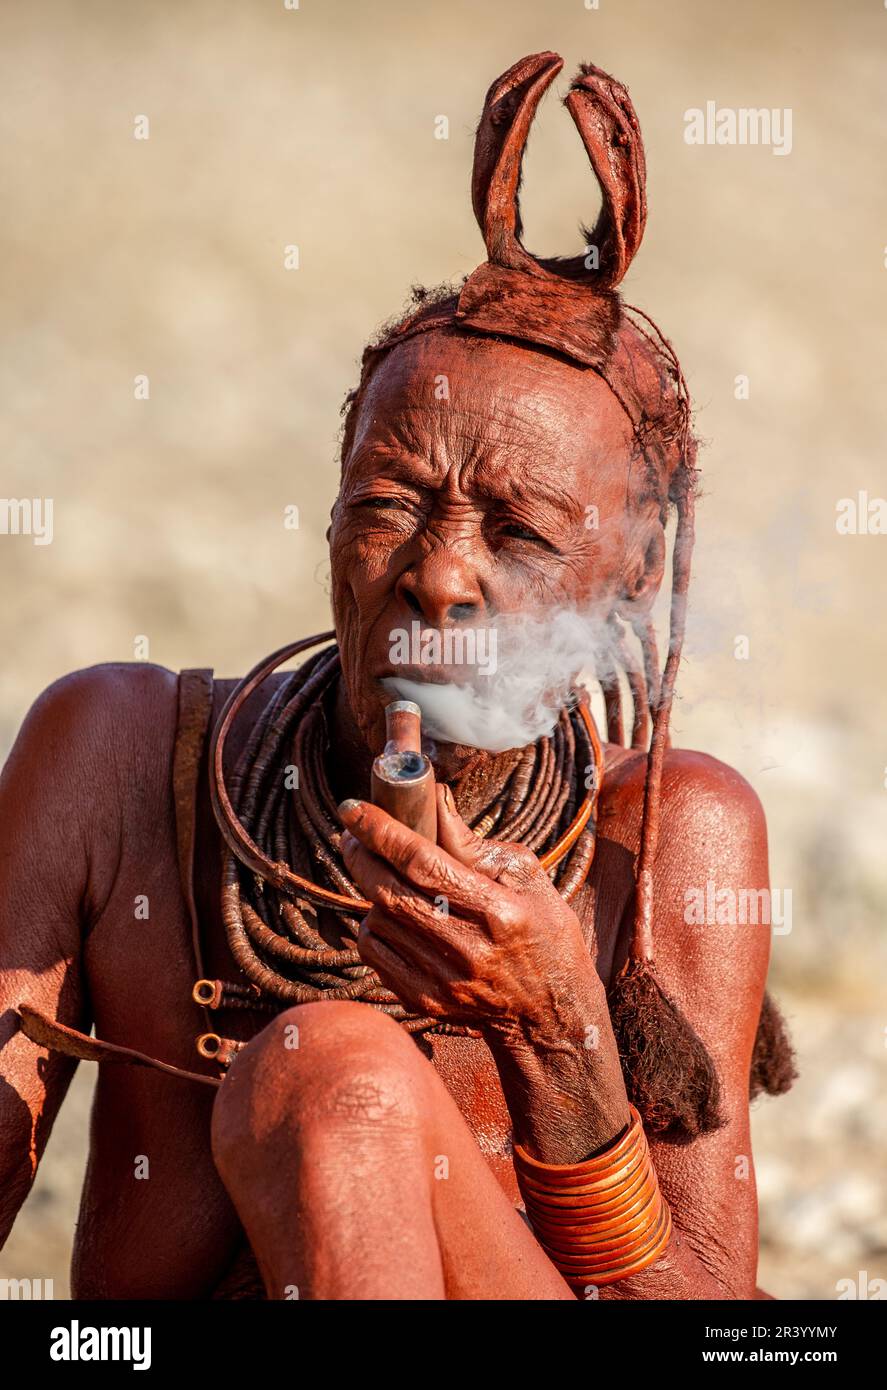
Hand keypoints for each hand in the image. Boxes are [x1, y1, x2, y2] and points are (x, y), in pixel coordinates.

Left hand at [338, 785, 601, 1047]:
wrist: (552, 1013)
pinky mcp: (424, 1003)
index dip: (381, 831)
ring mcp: (441, 982)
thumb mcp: (527, 877)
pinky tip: (395, 916)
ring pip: (376, 921)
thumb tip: (434, 800)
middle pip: (388, 892)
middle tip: (356, 832)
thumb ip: (474, 843)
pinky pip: (374, 954)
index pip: (422, 863)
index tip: (354, 808)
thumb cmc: (545, 933)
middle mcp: (467, 949)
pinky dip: (376, 927)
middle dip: (362, 854)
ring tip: (390, 878)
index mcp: (497, 912)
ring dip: (372, 891)